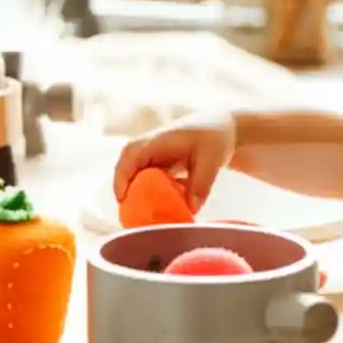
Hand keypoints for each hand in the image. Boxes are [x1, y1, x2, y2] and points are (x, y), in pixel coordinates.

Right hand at [112, 110, 235, 211]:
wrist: (221, 127)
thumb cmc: (215, 139)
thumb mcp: (212, 161)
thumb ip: (201, 184)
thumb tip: (191, 209)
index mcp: (158, 141)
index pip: (131, 156)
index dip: (122, 177)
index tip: (122, 199)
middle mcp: (150, 145)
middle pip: (126, 166)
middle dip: (123, 189)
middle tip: (129, 214)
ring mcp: (152, 153)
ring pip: (134, 173)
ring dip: (134, 191)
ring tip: (139, 215)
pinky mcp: (158, 162)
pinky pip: (145, 177)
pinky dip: (147, 192)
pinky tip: (158, 208)